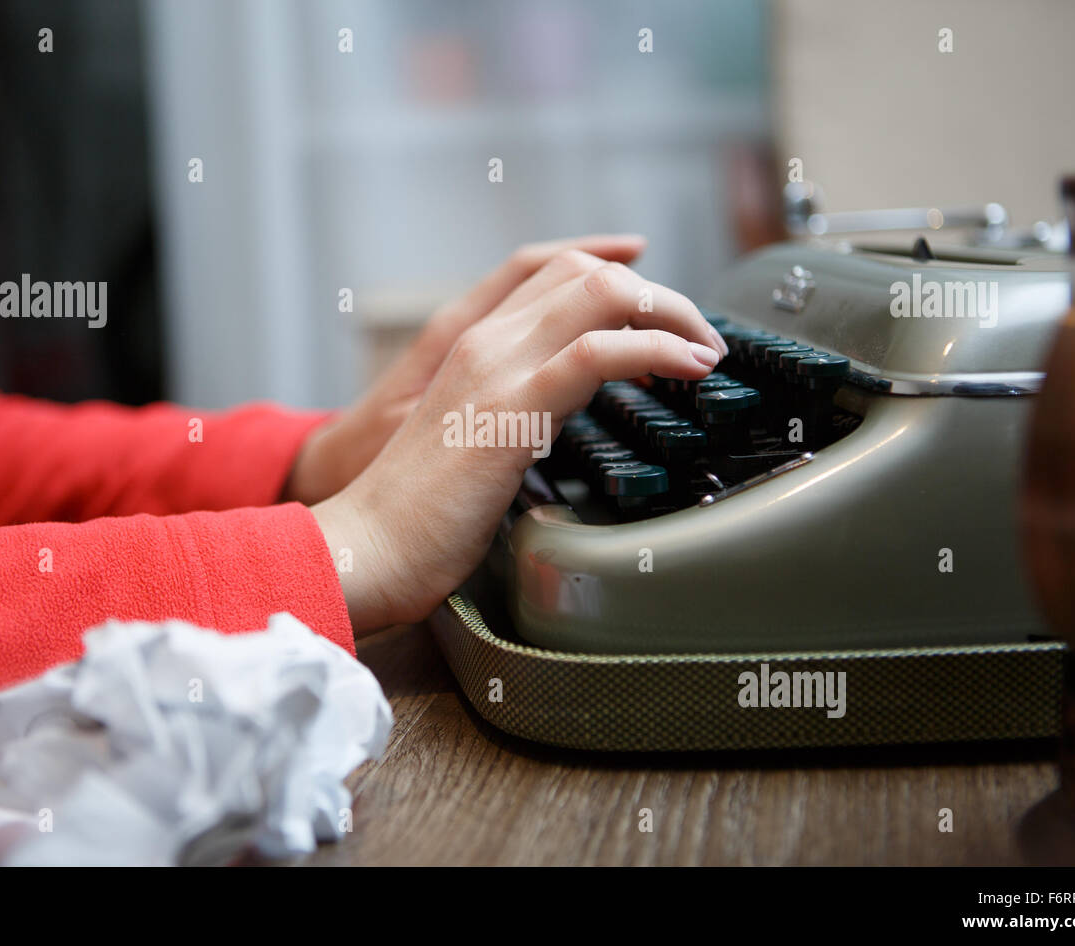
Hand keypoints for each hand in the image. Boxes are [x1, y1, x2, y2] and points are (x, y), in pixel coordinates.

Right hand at [311, 251, 726, 633]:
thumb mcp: (476, 441)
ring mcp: (496, 369)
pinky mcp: (512, 410)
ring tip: (706, 352)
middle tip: (698, 339)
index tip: (664, 304)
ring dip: (671, 313)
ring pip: (599, 293)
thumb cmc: (418, 514)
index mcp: (472, 346)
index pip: (552, 271)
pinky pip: (598, 352)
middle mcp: (484, 342)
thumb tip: (567, 411)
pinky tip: (691, 367)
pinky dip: (659, 347)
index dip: (617, 272)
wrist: (368, 545)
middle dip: (659, 294)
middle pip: (584, 271)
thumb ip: (516, 410)